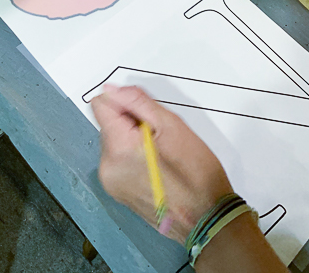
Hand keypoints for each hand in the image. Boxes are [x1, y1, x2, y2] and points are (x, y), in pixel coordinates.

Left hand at [92, 86, 231, 244]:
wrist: (206, 219)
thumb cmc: (196, 175)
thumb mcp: (172, 126)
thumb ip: (138, 102)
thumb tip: (113, 89)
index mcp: (119, 148)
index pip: (101, 105)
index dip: (123, 101)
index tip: (143, 112)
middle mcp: (108, 167)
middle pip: (108, 124)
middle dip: (131, 122)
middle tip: (160, 136)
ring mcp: (111, 182)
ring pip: (114, 141)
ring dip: (132, 139)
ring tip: (160, 153)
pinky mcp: (118, 191)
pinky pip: (118, 161)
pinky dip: (133, 157)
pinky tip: (156, 166)